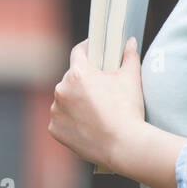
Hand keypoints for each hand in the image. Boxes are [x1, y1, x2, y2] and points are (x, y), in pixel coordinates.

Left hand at [48, 37, 145, 171]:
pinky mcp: (54, 129)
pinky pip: (61, 119)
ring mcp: (56, 111)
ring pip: (65, 99)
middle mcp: (61, 90)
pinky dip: (70, 120)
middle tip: (100, 88)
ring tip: (94, 111)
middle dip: (84, 81)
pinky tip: (86, 125)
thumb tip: (130, 42)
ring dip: (75, 101)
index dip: (87, 49)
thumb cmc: (128, 111)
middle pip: (72, 78)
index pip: (79, 52)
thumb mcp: (131, 79)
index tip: (93, 50)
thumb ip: (129, 56)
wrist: (124, 146)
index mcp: (78, 74)